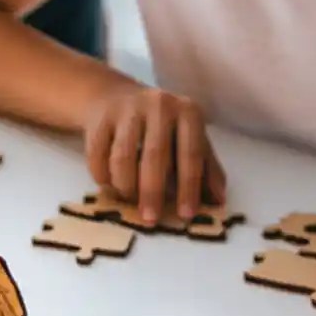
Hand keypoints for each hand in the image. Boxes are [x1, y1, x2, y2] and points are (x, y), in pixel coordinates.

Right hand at [84, 82, 225, 222]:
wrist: (115, 96)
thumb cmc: (160, 126)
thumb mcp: (188, 139)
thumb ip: (206, 167)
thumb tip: (219, 201)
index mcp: (188, 112)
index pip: (191, 153)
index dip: (189, 186)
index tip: (186, 214)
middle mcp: (159, 105)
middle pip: (155, 155)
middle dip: (152, 192)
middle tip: (150, 219)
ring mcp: (127, 109)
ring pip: (122, 157)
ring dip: (124, 186)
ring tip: (128, 198)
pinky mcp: (99, 117)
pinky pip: (97, 155)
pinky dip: (102, 176)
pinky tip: (109, 184)